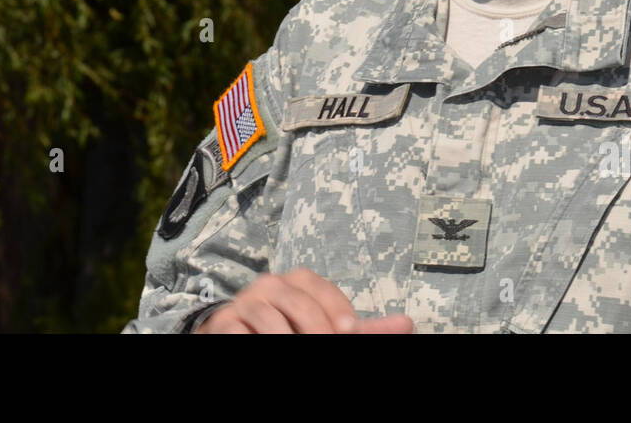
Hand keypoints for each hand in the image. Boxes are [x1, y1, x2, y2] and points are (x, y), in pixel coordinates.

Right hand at [193, 267, 415, 333]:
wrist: (235, 335)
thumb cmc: (287, 330)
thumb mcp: (324, 329)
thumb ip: (362, 330)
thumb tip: (407, 323)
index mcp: (297, 282)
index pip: (318, 289)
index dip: (335, 310)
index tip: (348, 331)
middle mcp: (270, 286)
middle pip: (295, 301)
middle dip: (314, 328)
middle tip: (326, 346)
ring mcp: (244, 303)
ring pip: (266, 316)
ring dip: (284, 336)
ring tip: (297, 347)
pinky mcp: (223, 323)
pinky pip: (238, 329)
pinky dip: (253, 339)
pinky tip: (267, 345)